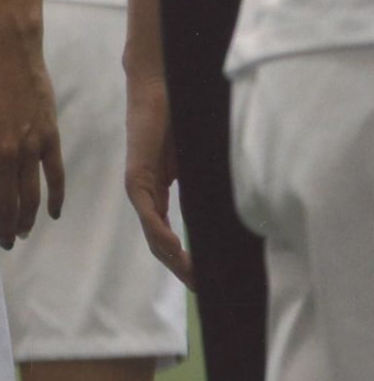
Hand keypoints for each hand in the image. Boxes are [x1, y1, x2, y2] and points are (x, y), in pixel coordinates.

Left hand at [0, 11, 62, 253]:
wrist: (10, 56)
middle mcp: (6, 155)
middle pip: (7, 204)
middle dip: (4, 230)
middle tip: (4, 245)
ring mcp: (31, 148)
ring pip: (31, 196)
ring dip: (26, 219)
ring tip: (21, 234)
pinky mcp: (51, 139)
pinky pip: (55, 176)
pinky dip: (55, 197)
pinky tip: (53, 214)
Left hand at [123, 60, 190, 286]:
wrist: (159, 89)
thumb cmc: (181, 121)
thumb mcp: (200, 164)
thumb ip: (210, 187)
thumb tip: (243, 205)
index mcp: (159, 195)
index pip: (170, 237)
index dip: (187, 261)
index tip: (208, 283)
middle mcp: (146, 195)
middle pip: (160, 243)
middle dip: (182, 269)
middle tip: (205, 291)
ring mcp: (139, 186)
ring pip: (153, 233)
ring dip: (172, 259)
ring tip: (194, 278)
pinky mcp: (137, 175)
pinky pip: (147, 211)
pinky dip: (160, 231)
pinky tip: (174, 248)